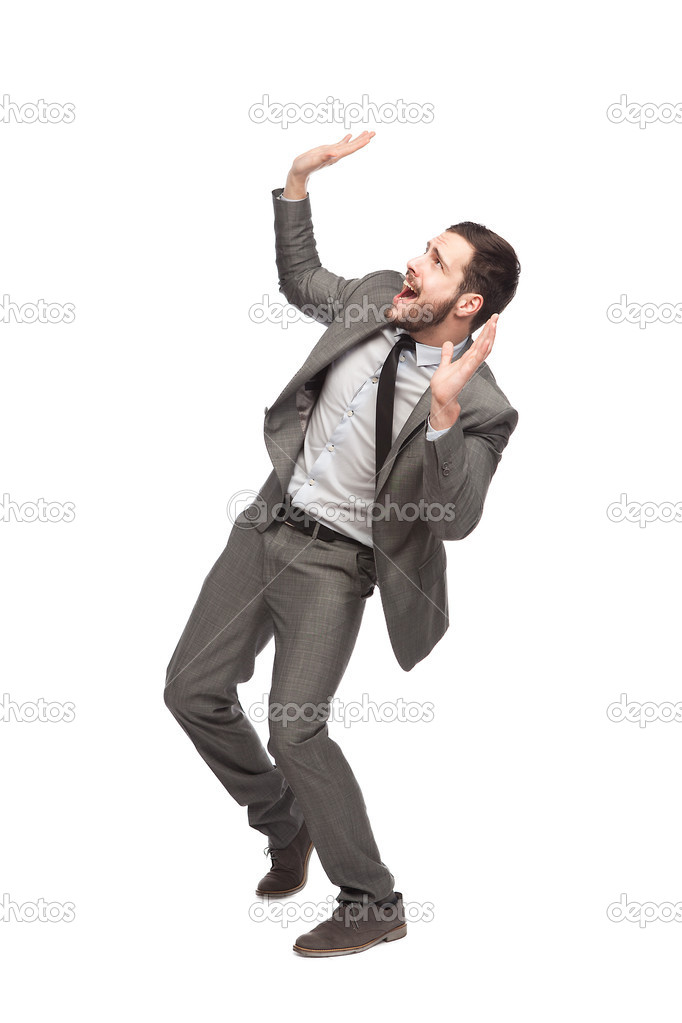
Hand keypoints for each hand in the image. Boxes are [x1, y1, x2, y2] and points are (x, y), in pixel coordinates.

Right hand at [284, 132, 375, 197]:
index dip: (359, 144)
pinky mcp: (328, 151)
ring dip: (357, 139)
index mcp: (335, 156)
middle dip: (363, 139)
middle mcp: (336, 155)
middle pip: (352, 146)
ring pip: (348, 144)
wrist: (299, 171)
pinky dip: (346, 140)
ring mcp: (333, 153)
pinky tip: (350, 135)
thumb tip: (335, 153)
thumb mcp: (314, 161)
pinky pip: (340, 144)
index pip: (350, 149)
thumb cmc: (305, 167)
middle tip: (373, 132)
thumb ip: (324, 157)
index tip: (368, 139)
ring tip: (367, 132)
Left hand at [429, 314, 497, 430]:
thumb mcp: (444, 364)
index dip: (485, 330)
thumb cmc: (444, 384)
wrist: (440, 396)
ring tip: (494, 324)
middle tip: (496, 316)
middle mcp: (471, 361)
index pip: (479, 342)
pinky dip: (482, 350)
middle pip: (484, 342)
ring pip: (483, 349)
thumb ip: (447, 354)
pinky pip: (476, 359)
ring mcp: (470, 366)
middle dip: (490, 329)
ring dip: (489, 336)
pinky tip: (487, 341)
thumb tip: (448, 343)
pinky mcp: (466, 371)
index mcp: (467, 358)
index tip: (491, 319)